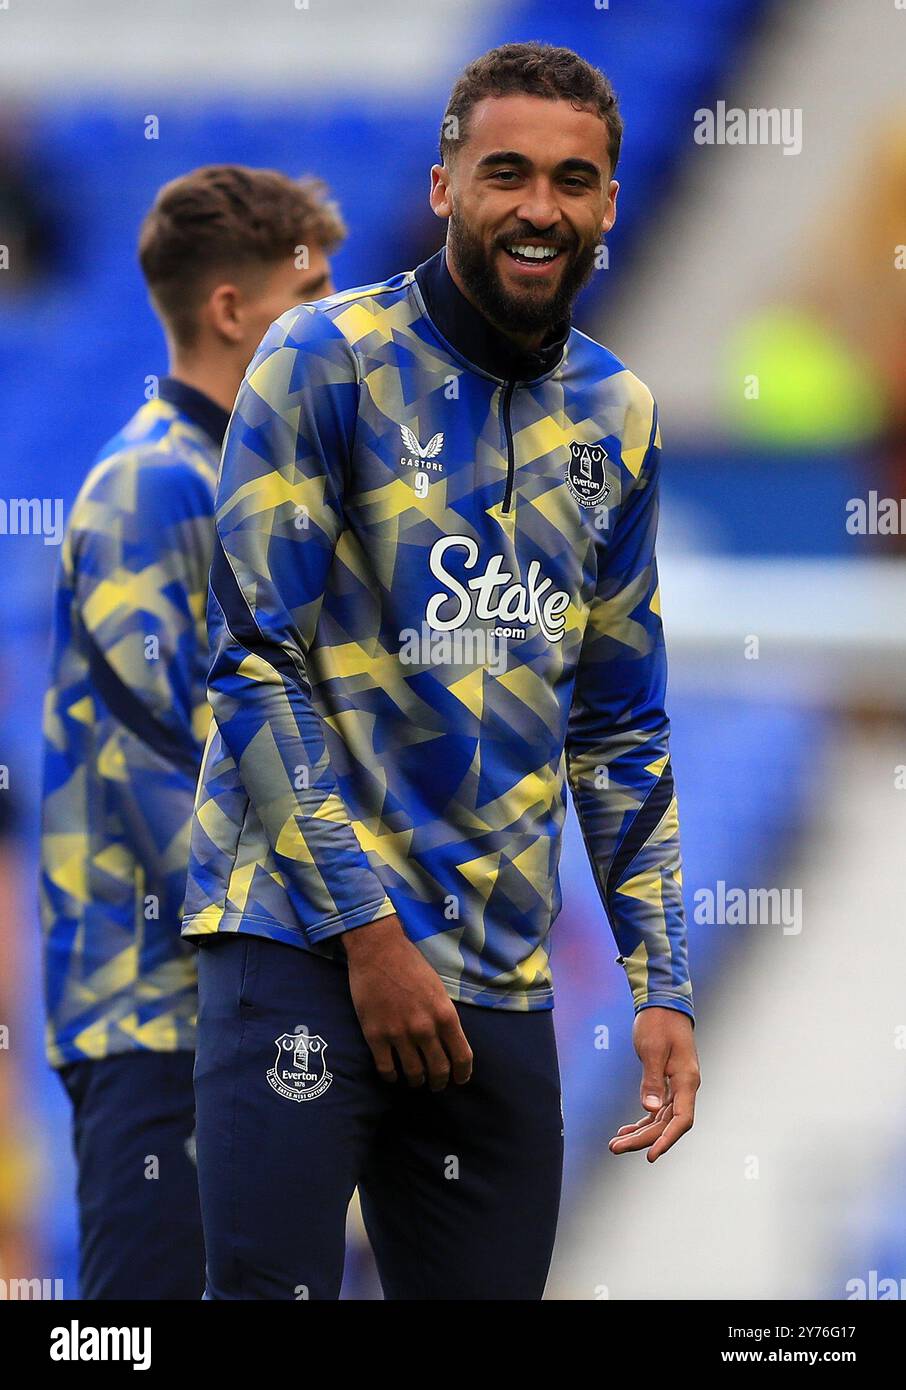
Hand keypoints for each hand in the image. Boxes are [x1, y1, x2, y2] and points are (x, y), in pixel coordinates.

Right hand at [341, 915, 472, 1090]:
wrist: (378, 950)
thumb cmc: (410, 965)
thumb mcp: (438, 989)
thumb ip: (444, 1016)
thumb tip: (449, 1040)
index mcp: (445, 1015)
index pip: (462, 1057)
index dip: (463, 1074)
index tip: (460, 1079)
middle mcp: (425, 1029)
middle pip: (439, 1070)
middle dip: (439, 1082)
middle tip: (436, 1084)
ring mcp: (399, 1034)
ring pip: (413, 1074)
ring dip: (416, 1081)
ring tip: (415, 1079)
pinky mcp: (375, 1036)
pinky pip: (386, 1069)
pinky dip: (391, 1077)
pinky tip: (392, 1074)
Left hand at [609, 1007, 699, 1162]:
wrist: (663, 1004)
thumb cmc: (659, 1023)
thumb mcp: (652, 1050)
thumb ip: (652, 1080)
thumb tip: (650, 1109)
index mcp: (687, 1080)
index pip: (681, 1120)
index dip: (667, 1140)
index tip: (650, 1155)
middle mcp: (685, 1087)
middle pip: (666, 1124)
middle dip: (642, 1139)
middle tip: (615, 1147)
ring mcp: (677, 1086)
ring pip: (660, 1119)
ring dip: (640, 1133)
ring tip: (616, 1144)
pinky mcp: (667, 1082)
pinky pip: (657, 1109)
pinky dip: (643, 1120)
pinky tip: (626, 1129)